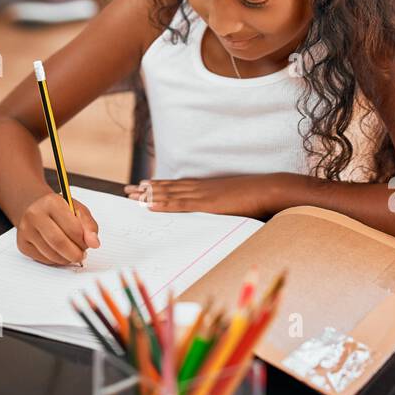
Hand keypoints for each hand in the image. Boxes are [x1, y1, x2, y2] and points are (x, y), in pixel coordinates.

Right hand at [17, 190, 99, 265]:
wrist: (35, 208)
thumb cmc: (59, 209)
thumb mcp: (77, 210)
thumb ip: (89, 225)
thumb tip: (94, 243)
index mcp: (51, 202)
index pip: (72, 228)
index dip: (83, 240)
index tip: (88, 243)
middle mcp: (35, 214)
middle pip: (59, 243)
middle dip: (75, 254)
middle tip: (82, 255)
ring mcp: (25, 230)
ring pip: (51, 254)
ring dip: (67, 258)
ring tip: (71, 252)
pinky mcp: (22, 244)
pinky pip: (44, 260)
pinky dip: (56, 260)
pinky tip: (59, 252)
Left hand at [124, 175, 274, 217]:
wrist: (267, 189)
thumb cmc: (255, 196)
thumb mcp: (235, 200)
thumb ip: (223, 204)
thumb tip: (219, 210)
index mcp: (205, 187)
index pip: (176, 185)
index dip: (158, 185)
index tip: (142, 185)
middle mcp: (199, 188)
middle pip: (167, 188)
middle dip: (146, 189)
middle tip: (126, 190)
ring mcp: (201, 194)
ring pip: (168, 194)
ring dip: (148, 195)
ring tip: (130, 195)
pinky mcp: (206, 204)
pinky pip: (180, 205)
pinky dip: (162, 204)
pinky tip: (149, 205)